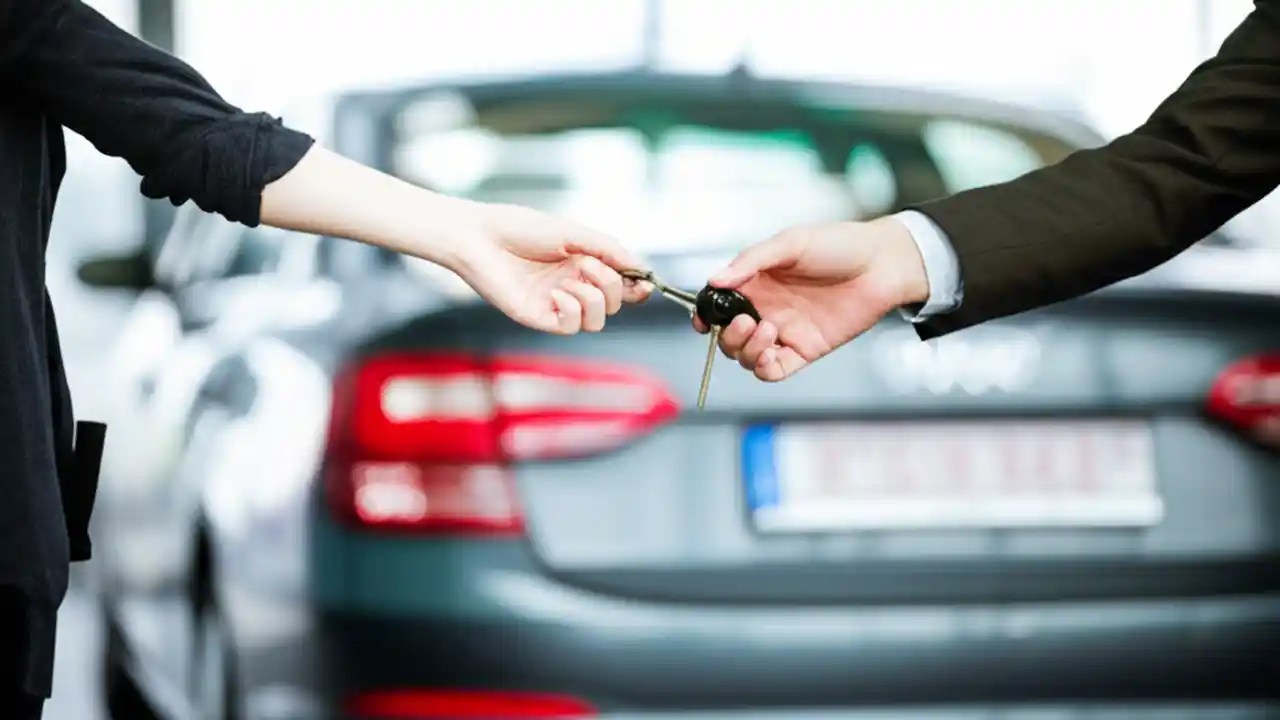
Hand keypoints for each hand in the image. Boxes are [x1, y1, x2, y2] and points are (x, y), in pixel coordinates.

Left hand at [446, 203, 650, 333]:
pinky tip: (556, 293)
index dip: (637, 287)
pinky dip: (571, 310)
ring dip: (594, 301)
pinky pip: (570, 327)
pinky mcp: (537, 317)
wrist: (479, 236)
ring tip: (572, 280)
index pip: (620, 285)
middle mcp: (572, 286)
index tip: (646, 282)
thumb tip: (640, 267)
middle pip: (613, 304)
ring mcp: (555, 304)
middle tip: (589, 265)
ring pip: (596, 322)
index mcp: (582, 264)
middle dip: (612, 286)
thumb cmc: (520, 228)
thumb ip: (608, 248)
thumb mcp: (573, 232)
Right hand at [694, 217, 928, 380]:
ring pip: (746, 356)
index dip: (704, 314)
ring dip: (745, 350)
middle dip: (727, 335)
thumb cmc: (839, 245)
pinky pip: (774, 370)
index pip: (718, 304)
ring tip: (765, 329)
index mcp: (756, 282)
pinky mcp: (805, 350)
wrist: (882, 263)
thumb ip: (751, 261)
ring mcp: (784, 332)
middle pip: (728, 336)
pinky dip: (763, 369)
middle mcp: (766, 308)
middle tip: (746, 320)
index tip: (701, 319)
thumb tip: (714, 280)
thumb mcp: (790, 243)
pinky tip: (768, 354)